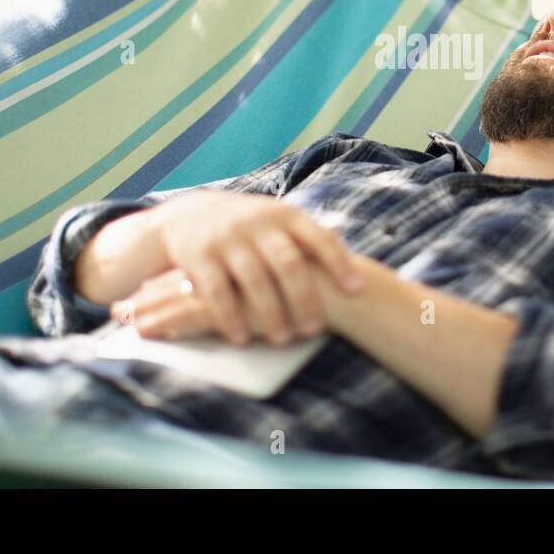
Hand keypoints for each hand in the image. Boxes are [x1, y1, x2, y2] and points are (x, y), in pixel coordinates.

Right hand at [109, 190, 363, 345]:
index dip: (339, 262)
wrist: (189, 214)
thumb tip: (364, 275)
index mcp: (286, 216)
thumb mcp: (279, 222)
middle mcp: (259, 224)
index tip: (356, 290)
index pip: (319, 237)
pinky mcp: (200, 256)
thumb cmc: (251, 229)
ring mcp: (228, 239)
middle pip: (288, 262)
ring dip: (270, 312)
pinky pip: (217, 290)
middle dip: (304, 297)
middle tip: (314, 329)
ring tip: (282, 340)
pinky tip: (242, 339)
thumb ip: (310, 242)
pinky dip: (230, 317)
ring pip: (255, 279)